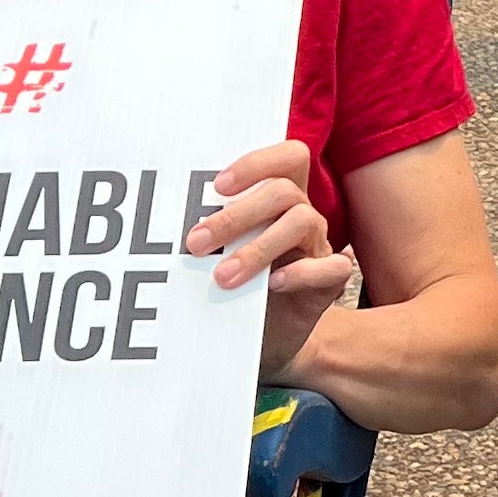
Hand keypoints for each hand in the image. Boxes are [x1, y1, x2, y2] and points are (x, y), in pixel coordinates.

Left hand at [190, 139, 350, 376]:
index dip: (257, 163)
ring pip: (302, 222)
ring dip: (258, 247)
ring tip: (223, 277)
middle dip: (236, 214)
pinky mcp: (330, 283)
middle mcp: (303, 215)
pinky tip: (273, 284)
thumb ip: (210, 234)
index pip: (287, 158)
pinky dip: (301, 272)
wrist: (264, 338)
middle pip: (284, 190)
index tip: (218, 186)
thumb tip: (165, 226)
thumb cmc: (238, 287)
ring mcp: (319, 247)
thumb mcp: (220, 254)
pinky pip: (332, 268)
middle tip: (196, 242)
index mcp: (280, 198)